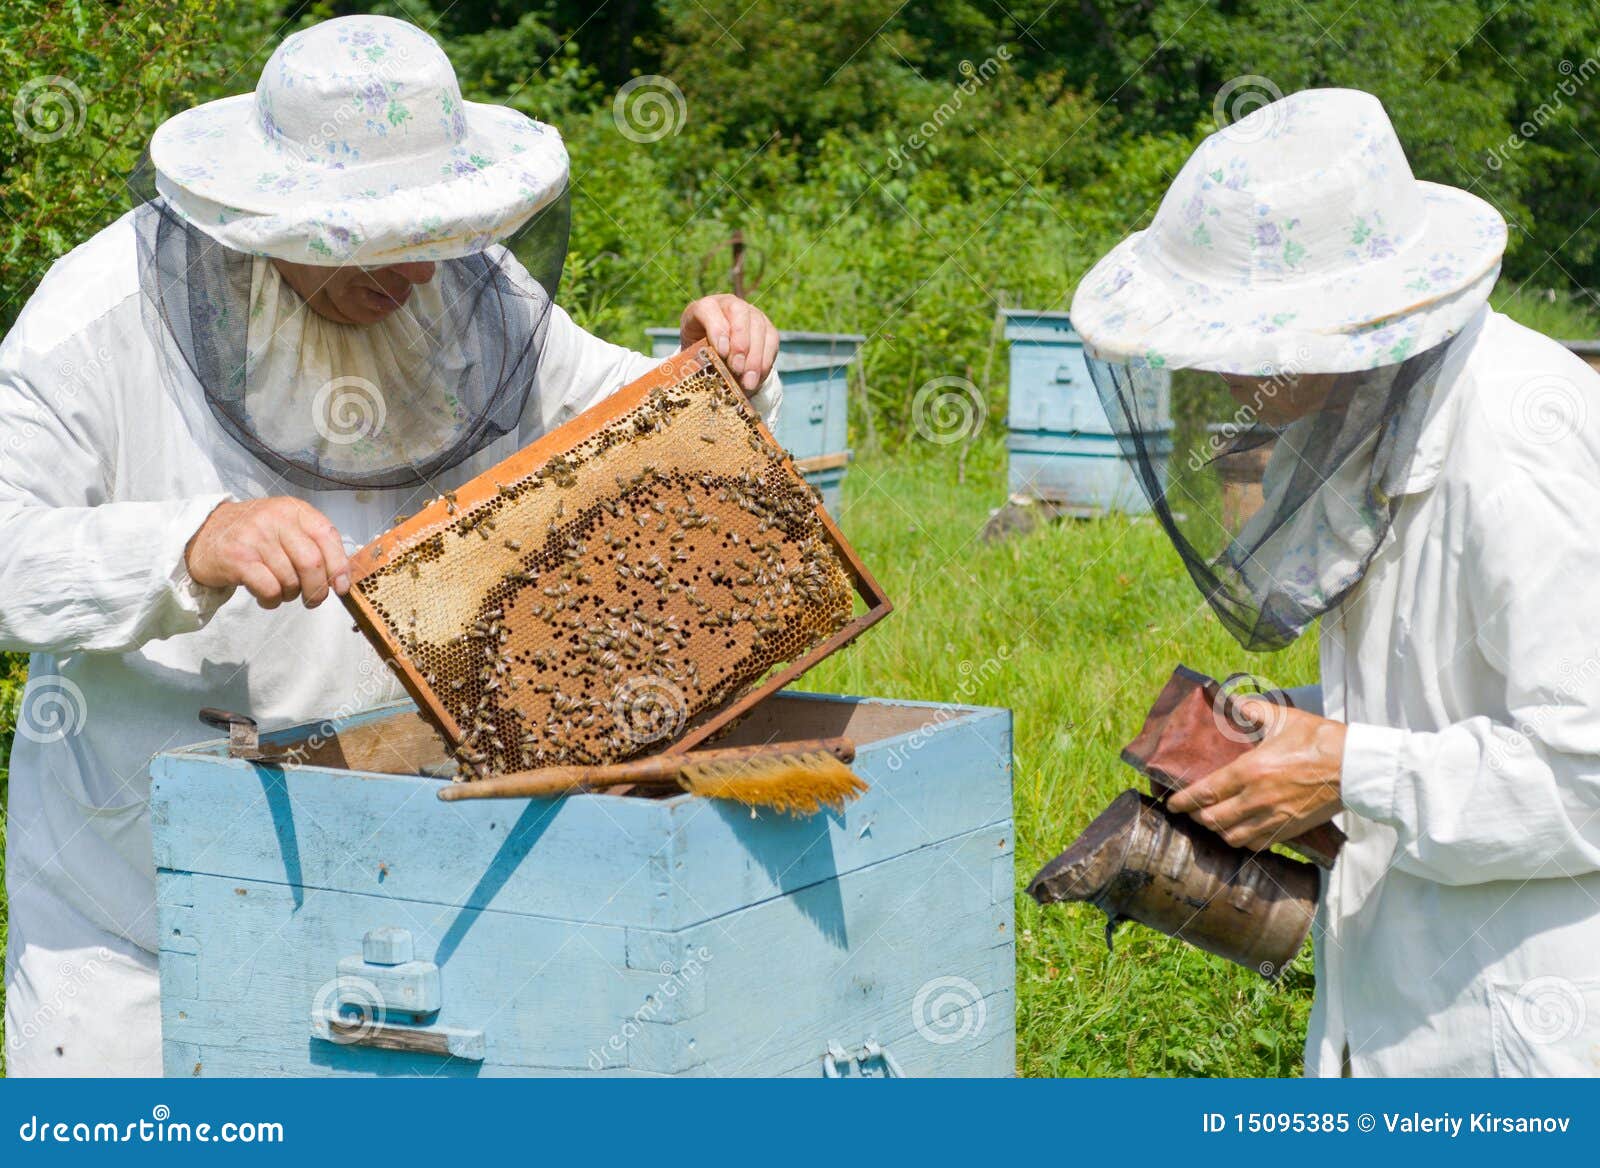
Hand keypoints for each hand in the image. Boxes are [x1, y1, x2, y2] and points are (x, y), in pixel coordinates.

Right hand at [186, 498, 349, 609]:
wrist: (203, 535)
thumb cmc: (254, 537)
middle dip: (317, 589)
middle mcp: (275, 518)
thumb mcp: (286, 528)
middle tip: (313, 600)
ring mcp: (255, 536)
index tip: (342, 587)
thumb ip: (314, 545)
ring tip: (280, 591)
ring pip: (290, 579)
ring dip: (290, 595)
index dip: (340, 566)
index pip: (327, 535)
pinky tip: (266, 597)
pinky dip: (272, 601)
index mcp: (294, 509)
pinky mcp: (238, 557)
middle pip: (312, 562)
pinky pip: (269, 589)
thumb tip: (342, 580)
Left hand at [679, 294, 778, 393]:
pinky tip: (757, 379)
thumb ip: (700, 360)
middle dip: (740, 343)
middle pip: (739, 314)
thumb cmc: (701, 353)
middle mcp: (729, 304)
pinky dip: (765, 362)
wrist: (718, 353)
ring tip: (748, 382)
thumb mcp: (694, 355)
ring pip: (758, 327)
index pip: (709, 309)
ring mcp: (751, 313)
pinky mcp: (767, 327)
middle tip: (737, 368)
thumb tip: (710, 376)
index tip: (721, 352)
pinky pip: (772, 341)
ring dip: (754, 358)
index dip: (717, 330)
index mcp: (704, 307)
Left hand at [1165, 698, 1346, 851]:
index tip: (1171, 804)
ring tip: (1213, 821)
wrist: (1356, 767)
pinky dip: (1242, 841)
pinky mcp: (1289, 831)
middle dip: (1196, 816)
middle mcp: (1257, 799)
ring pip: (1232, 836)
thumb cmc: (1319, 740)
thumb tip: (1231, 702)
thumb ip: (1252, 710)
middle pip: (1212, 819)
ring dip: (1217, 831)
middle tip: (1191, 809)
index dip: (1182, 801)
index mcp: (1251, 771)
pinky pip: (1256, 844)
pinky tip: (1239, 831)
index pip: (1205, 793)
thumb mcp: (1282, 718)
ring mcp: (1274, 819)